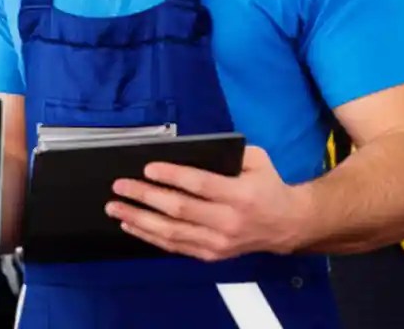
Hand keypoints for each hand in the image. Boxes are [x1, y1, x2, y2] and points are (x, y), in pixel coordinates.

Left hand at [104, 146, 310, 261]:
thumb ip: (229, 153)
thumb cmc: (268, 186)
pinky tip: (131, 226)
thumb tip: (186, 149)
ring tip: (115, 208)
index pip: (200, 185)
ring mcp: (219, 243)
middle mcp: (229, 222)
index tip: (147, 168)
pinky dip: (150, 237)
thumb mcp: (258, 160)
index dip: (172, 176)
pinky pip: (175, 247)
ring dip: (139, 220)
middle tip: (120, 186)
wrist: (288, 225)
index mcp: (242, 195)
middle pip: (179, 210)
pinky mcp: (211, 255)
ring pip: (172, 233)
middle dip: (145, 196)